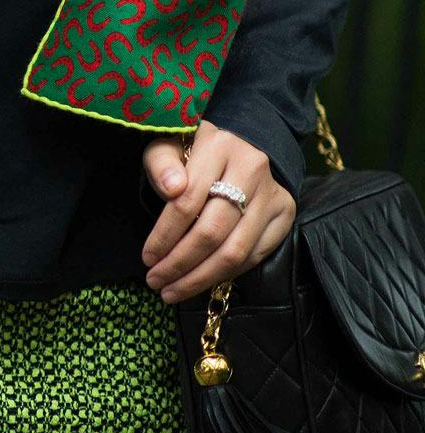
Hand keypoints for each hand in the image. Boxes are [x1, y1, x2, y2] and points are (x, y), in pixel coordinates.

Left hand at [141, 120, 295, 303]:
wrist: (241, 142)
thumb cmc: (193, 149)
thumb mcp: (167, 146)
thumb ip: (161, 164)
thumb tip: (172, 188)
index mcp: (218, 147)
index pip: (187, 201)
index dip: (165, 235)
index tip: (147, 257)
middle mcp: (251, 169)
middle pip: (213, 231)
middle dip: (180, 263)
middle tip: (156, 281)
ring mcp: (273, 193)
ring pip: (236, 250)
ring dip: (201, 277)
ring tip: (173, 290)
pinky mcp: (286, 212)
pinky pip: (255, 254)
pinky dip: (226, 273)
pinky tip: (202, 280)